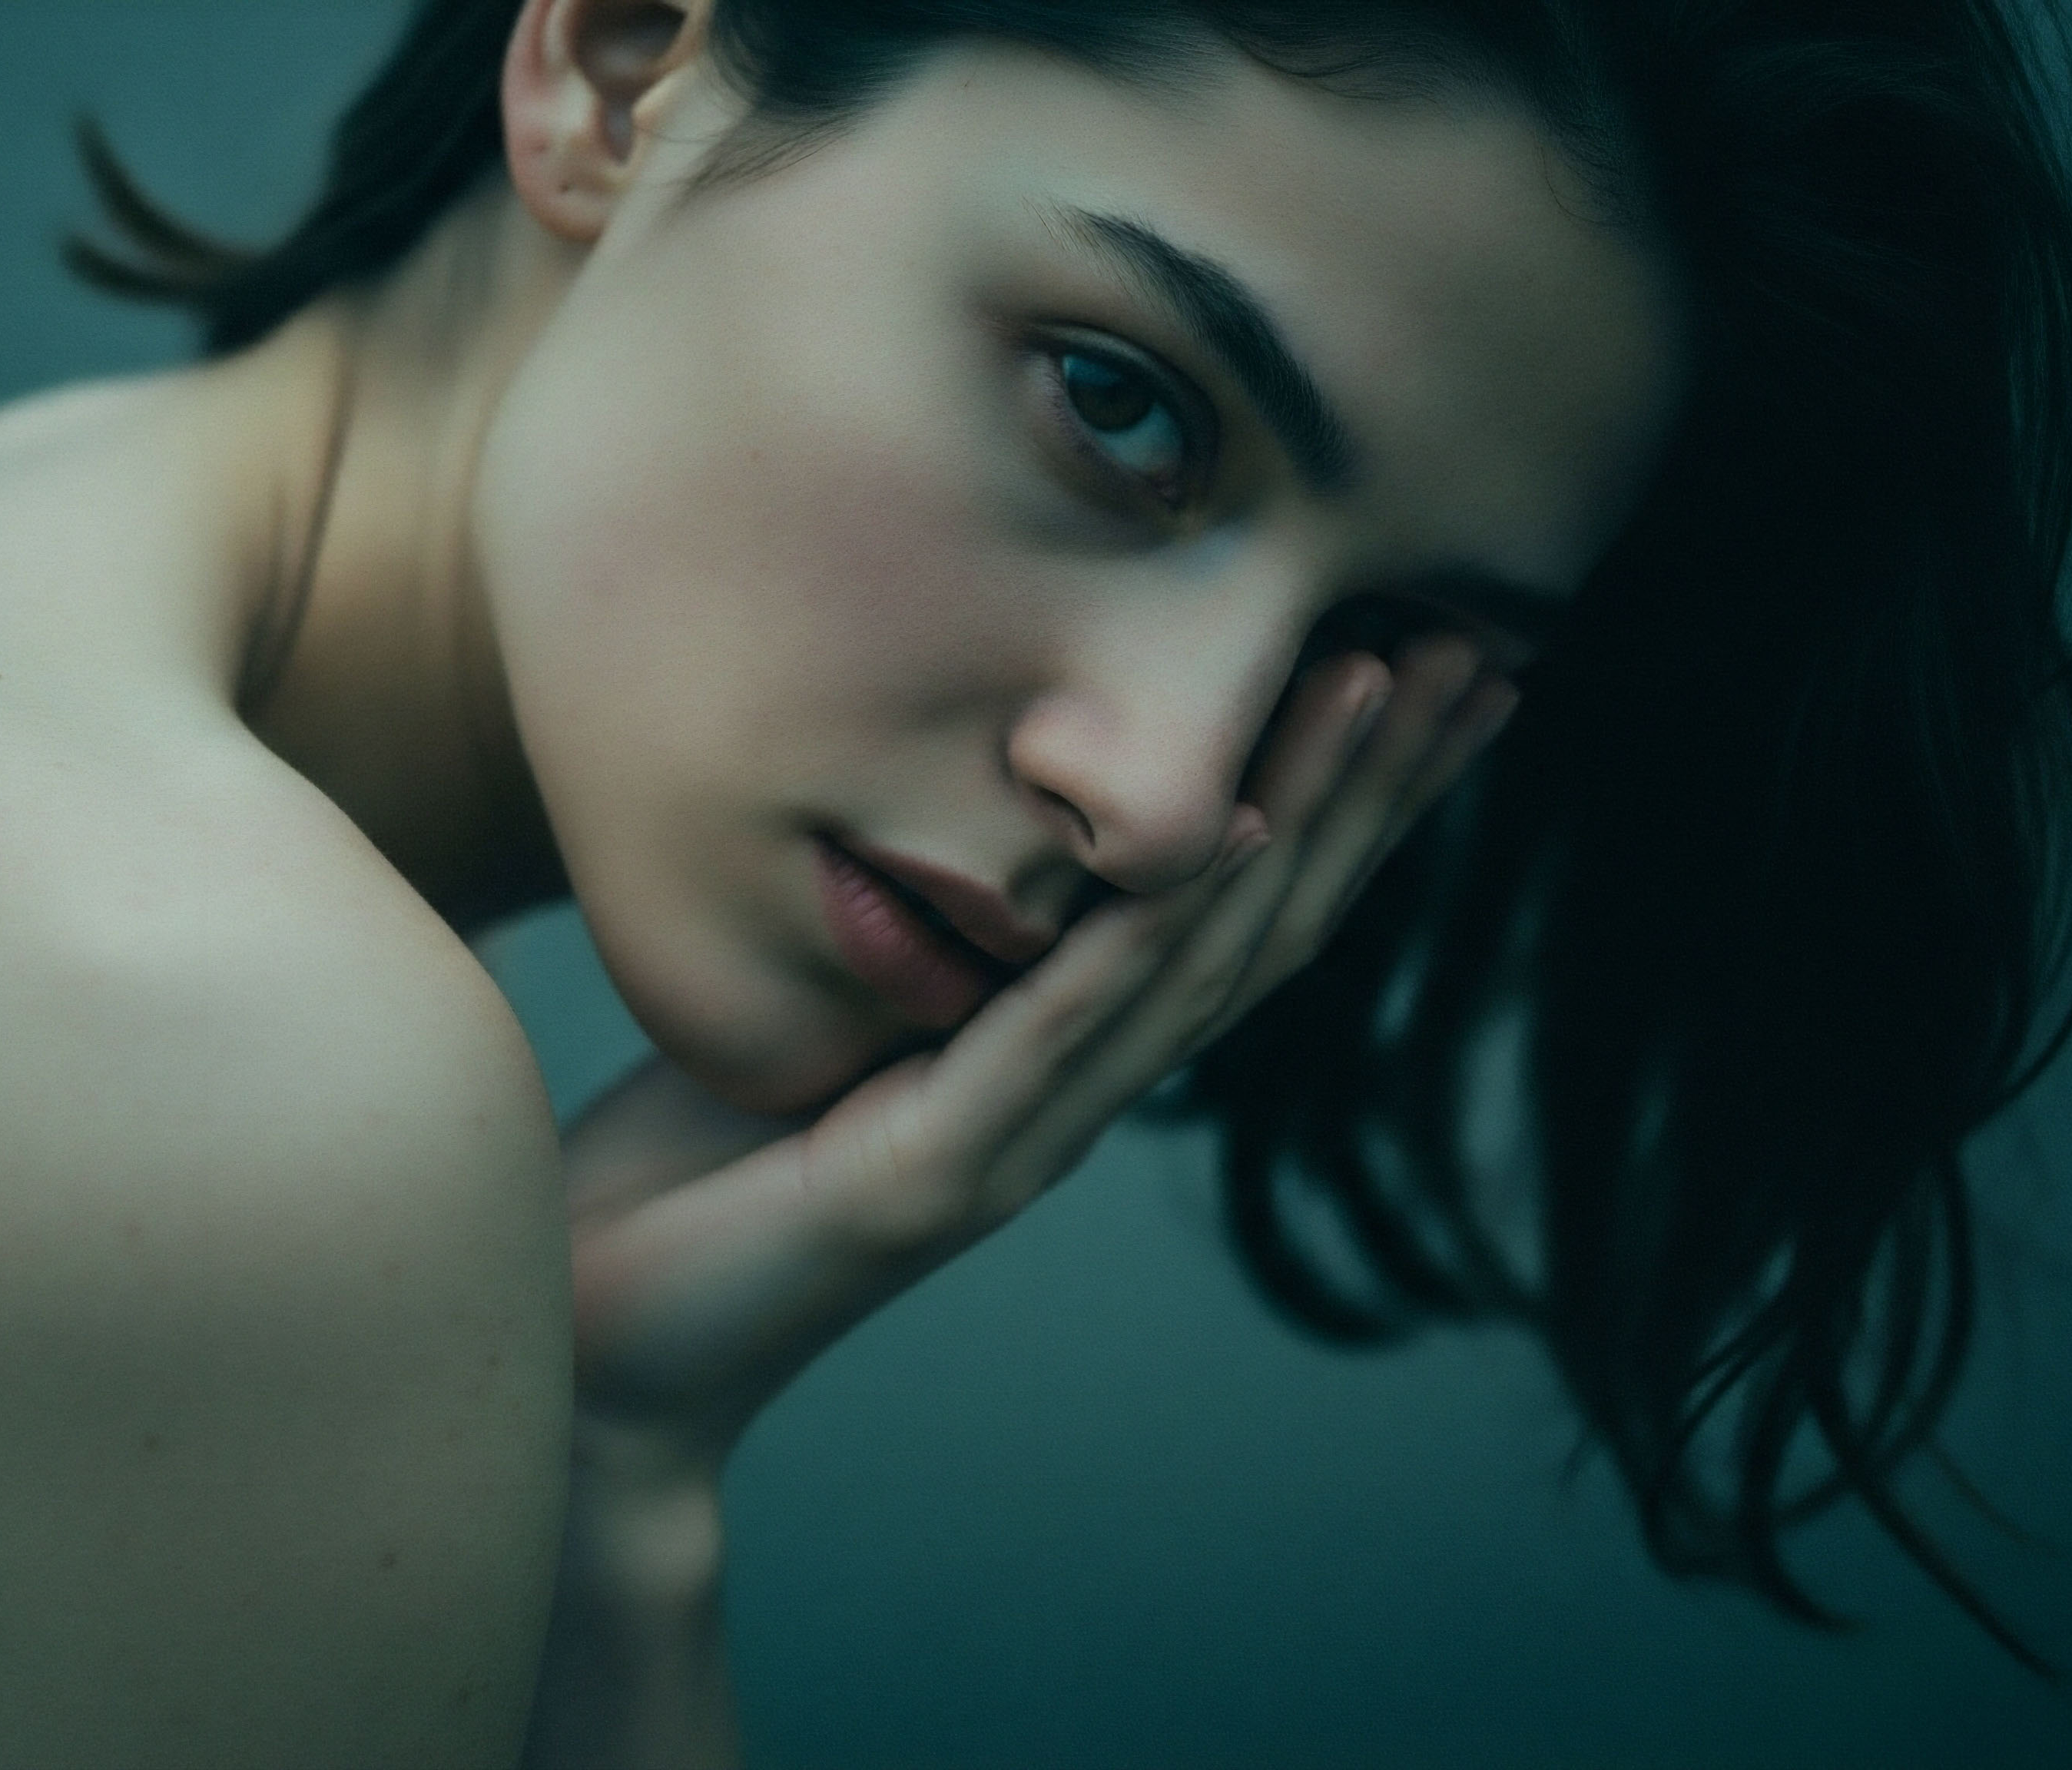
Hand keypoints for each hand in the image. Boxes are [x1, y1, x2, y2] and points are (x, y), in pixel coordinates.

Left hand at [555, 636, 1517, 1485]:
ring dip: (1302, 817)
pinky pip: (1065, 1026)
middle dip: (1369, 784)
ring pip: (1197, 961)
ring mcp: (1015, 1141)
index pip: (1230, 913)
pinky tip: (1228, 829)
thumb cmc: (686, 1169)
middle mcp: (1065, 1101)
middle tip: (1467, 650)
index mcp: (1049, 1059)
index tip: (1410, 665)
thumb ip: (915, 941)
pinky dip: (1150, 929)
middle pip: (1262, 925)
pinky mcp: (934, 1173)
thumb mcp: (823, 1015)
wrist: (604, 1346)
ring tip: (1376, 683)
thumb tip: (953, 808)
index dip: (1335, 798)